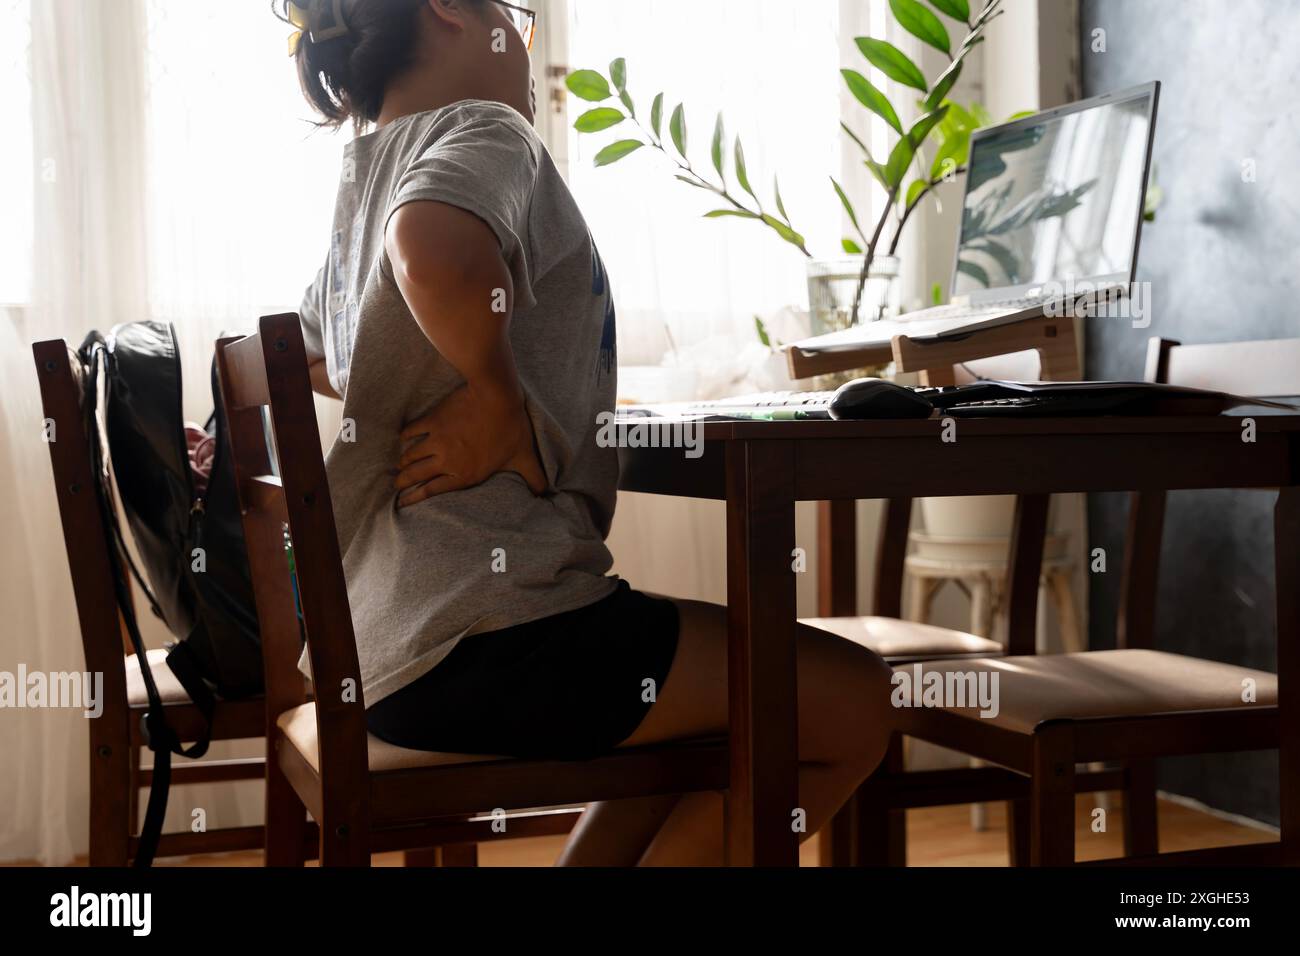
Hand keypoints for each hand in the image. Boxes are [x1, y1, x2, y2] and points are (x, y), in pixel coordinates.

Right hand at [394, 382, 546, 507]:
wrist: (496, 397)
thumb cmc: (511, 427)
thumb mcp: (524, 456)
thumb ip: (533, 478)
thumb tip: (545, 494)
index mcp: (465, 473)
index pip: (432, 492)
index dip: (414, 499)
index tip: (402, 503)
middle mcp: (446, 461)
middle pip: (415, 476)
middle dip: (403, 483)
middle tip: (396, 486)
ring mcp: (437, 441)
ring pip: (410, 456)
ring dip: (403, 464)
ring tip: (399, 467)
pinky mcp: (433, 420)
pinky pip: (411, 431)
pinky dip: (404, 437)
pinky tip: (402, 439)